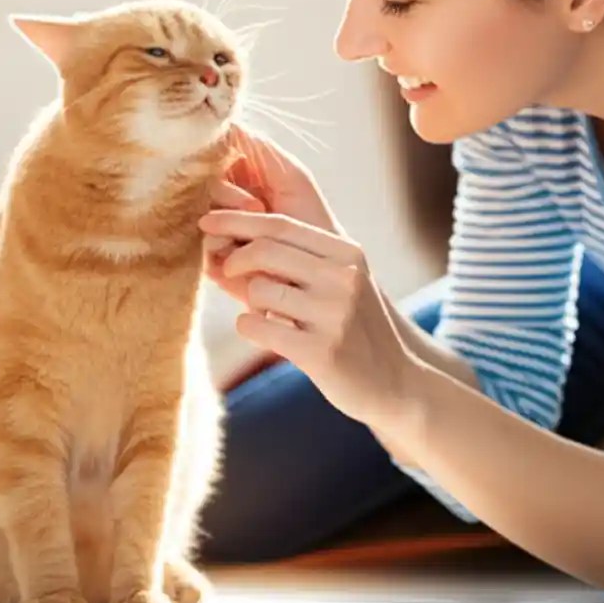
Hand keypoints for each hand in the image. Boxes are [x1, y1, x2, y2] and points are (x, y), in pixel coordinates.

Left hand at [198, 210, 417, 424]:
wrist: (396, 382)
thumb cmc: (356, 327)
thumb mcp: (343, 280)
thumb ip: (304, 256)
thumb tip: (240, 233)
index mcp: (347, 254)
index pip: (280, 224)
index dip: (236, 220)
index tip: (207, 220)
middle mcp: (343, 278)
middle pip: (264, 250)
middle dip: (235, 259)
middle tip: (227, 271)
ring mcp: (333, 314)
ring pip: (258, 290)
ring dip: (249, 302)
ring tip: (266, 314)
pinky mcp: (320, 351)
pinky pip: (257, 327)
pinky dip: (249, 327)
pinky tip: (266, 334)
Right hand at [204, 129, 342, 303]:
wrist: (319, 275)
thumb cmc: (311, 223)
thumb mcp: (291, 177)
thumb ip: (258, 148)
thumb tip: (222, 123)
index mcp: (239, 174)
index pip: (209, 154)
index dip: (212, 155)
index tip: (230, 163)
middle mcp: (221, 200)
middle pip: (196, 182)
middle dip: (225, 192)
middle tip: (257, 206)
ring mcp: (214, 229)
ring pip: (194, 210)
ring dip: (226, 217)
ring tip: (256, 229)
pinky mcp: (211, 260)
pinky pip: (198, 242)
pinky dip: (218, 242)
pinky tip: (239, 248)